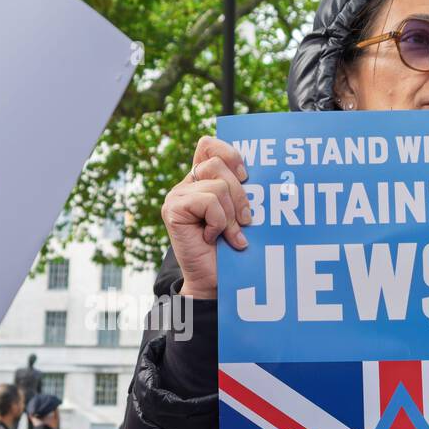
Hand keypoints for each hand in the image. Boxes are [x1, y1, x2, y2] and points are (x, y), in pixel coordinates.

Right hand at [161, 136, 251, 299]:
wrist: (213, 282)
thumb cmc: (231, 250)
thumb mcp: (240, 213)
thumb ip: (239, 190)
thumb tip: (255, 174)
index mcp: (201, 181)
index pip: (208, 146)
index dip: (229, 154)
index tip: (246, 177)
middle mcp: (186, 185)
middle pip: (217, 164)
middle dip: (240, 194)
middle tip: (245, 220)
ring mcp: (176, 196)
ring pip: (217, 184)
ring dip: (231, 214)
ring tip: (231, 235)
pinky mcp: (172, 210)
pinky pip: (208, 201)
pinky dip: (219, 222)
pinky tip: (213, 238)